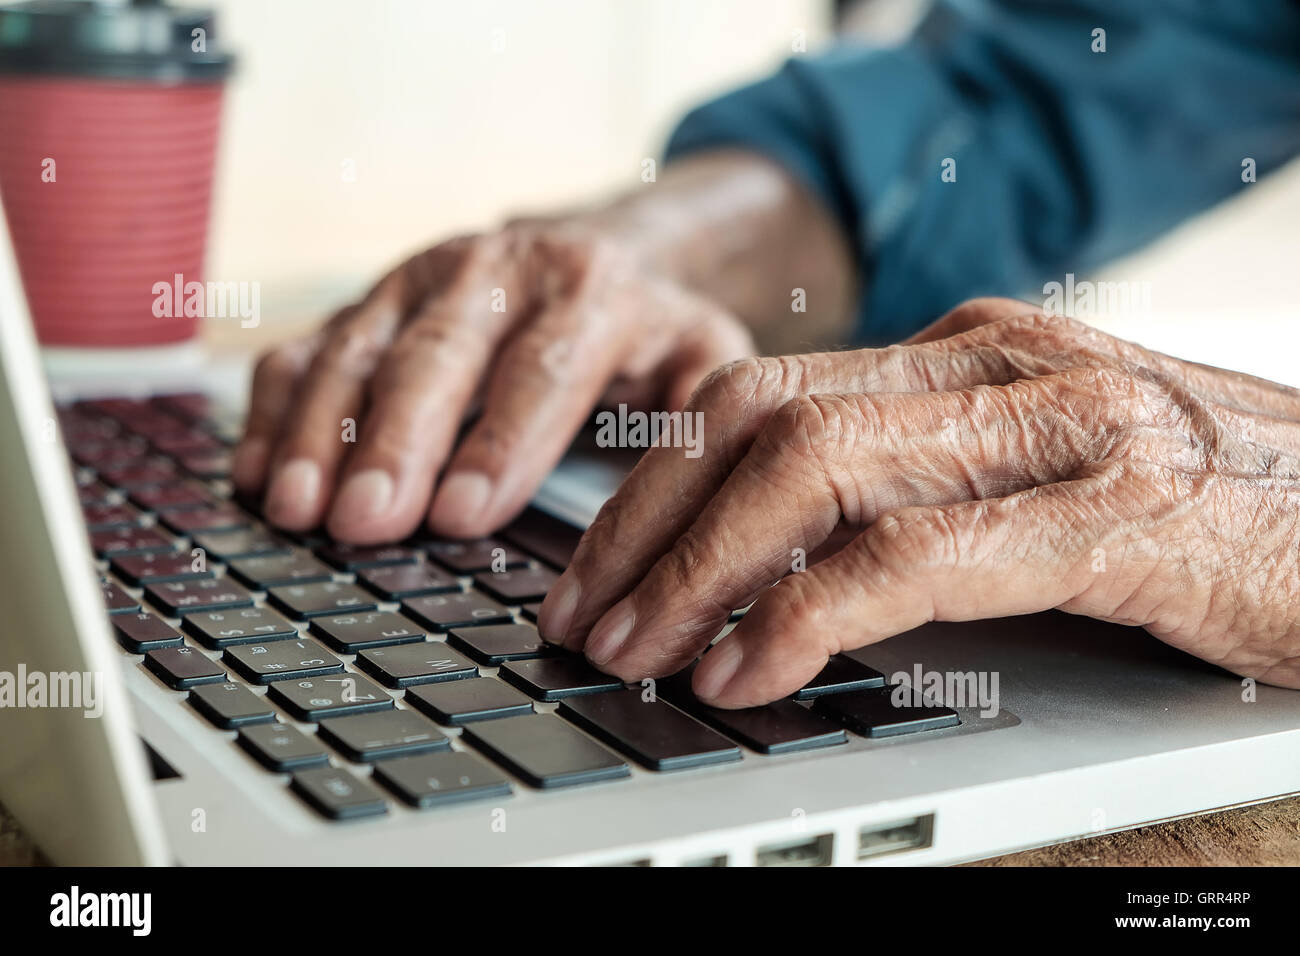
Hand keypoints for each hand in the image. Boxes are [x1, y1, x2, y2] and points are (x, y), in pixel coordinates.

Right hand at [231, 222, 753, 541]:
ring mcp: (418, 282)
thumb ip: (696, 407)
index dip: (500, 444)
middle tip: (364, 523)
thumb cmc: (642, 328)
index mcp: (586, 290)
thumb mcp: (701, 352)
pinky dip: (274, 410)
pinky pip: (307, 347)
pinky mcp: (368, 302)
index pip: (541, 370)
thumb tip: (683, 480)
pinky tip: (255, 476)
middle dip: (394, 444)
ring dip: (318, 433)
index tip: (462, 517)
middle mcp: (493, 273)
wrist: (591, 250)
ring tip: (293, 508)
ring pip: (357, 351)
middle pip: (436, 359)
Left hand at [539, 297, 1299, 706]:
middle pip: (762, 416)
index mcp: (971, 351)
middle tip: (585, 618)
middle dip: (648, 523)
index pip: (762, 391)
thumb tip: (768, 554)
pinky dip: (810, 613)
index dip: (657, 483)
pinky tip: (747, 671)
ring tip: (640, 652)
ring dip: (702, 570)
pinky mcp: (1119, 515)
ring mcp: (1065, 427)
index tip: (595, 565)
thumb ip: (919, 486)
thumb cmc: (1199, 516)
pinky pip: (917, 554)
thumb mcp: (1033, 477)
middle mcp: (1003, 365)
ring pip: (818, 466)